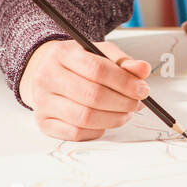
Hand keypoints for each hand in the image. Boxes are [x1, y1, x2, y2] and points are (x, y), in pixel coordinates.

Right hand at [18, 38, 152, 141]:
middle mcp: (48, 77)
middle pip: (92, 95)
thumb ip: (122, 61)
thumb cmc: (76, 63)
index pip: (97, 69)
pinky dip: (97, 130)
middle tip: (137, 104)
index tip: (142, 89)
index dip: (124, 82)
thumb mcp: (99, 52)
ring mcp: (43, 102)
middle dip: (122, 103)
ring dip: (113, 119)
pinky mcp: (44, 122)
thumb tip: (143, 70)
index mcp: (62, 54)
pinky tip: (105, 121)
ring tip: (125, 113)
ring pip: (84, 117)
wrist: (46, 72)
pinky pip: (76, 133)